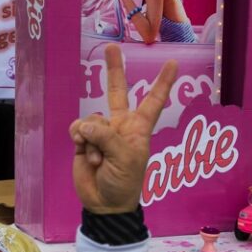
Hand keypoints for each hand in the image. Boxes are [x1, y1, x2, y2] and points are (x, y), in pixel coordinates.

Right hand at [69, 46, 174, 213]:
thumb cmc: (124, 183)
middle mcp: (120, 125)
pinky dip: (78, 138)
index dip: (163, 82)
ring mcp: (101, 132)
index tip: (173, 63)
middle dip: (114, 69)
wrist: (104, 204)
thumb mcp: (125, 159)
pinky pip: (78, 128)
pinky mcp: (83, 140)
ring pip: (92, 119)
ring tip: (98, 160)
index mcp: (139, 128)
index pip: (153, 100)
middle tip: (112, 47)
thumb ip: (106, 137)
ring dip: (91, 139)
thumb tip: (86, 125)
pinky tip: (83, 151)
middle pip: (117, 91)